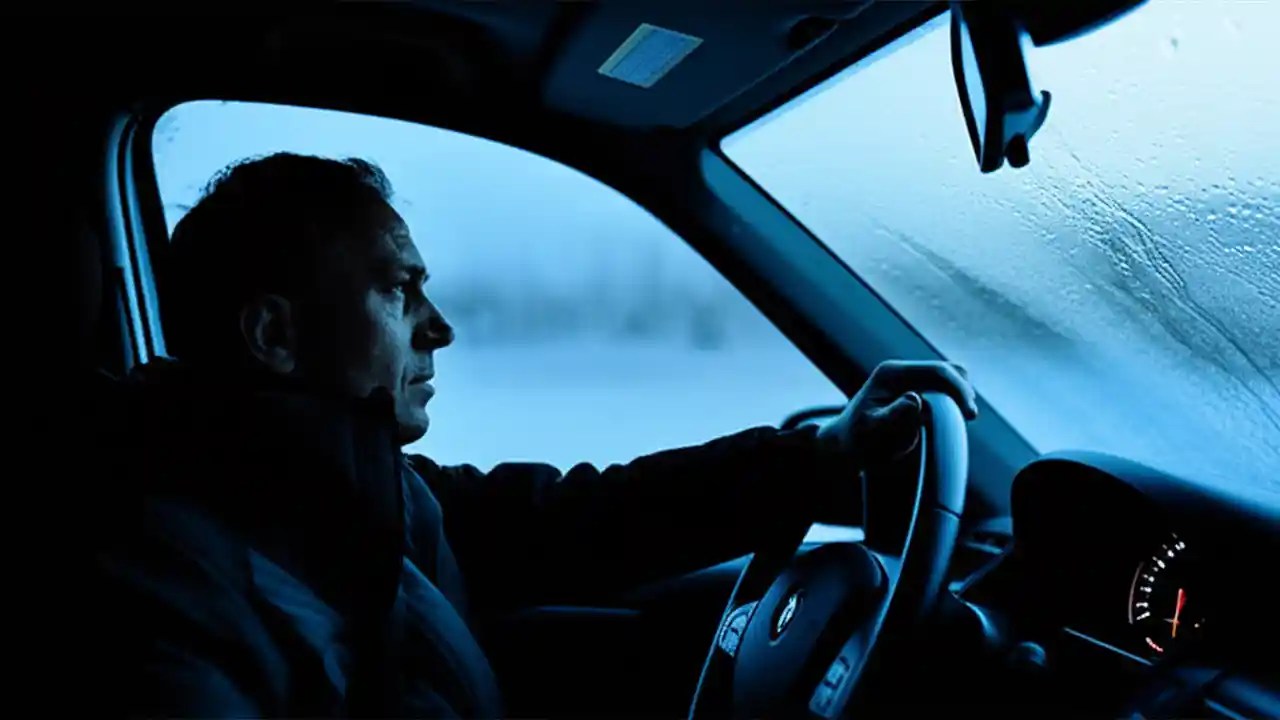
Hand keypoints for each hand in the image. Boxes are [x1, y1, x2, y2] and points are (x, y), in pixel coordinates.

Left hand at [817, 360, 977, 468]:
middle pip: (946, 370)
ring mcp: (906, 379)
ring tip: (963, 417)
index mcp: (891, 374)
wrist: (845, 444)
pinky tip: (952, 417)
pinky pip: (941, 388)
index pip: (936, 372)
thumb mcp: (872, 431)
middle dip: (962, 390)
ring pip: (946, 377)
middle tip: (970, 417)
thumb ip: (894, 415)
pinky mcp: (912, 390)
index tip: (970, 414)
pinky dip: (951, 400)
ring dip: (957, 394)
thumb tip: (916, 399)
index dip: (958, 390)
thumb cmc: (857, 440)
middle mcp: (899, 371)